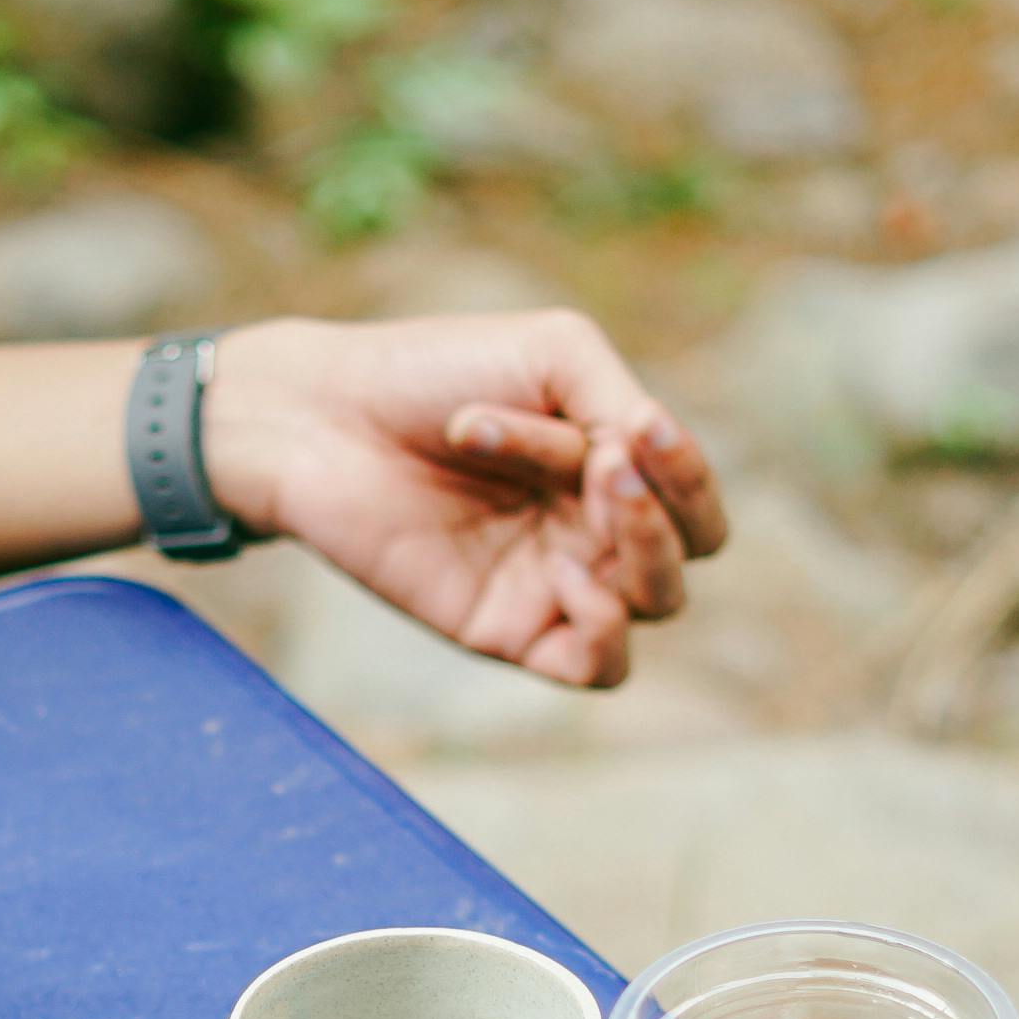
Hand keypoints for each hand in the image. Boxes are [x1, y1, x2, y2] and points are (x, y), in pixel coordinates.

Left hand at [201, 313, 727, 688]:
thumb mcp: (551, 352)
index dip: (688, 473)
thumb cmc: (430, 372)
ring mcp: (550, 584)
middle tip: (600, 459)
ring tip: (581, 483)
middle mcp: (586, 529)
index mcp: (606, 465)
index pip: (694, 501)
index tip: (639, 428)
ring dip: (638, 546)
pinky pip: (598, 666)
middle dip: (659, 506)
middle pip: (685, 555)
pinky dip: (604, 624)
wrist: (324, 417)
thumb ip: (622, 400)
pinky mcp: (506, 632)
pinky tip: (561, 569)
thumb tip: (664, 450)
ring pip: (655, 605)